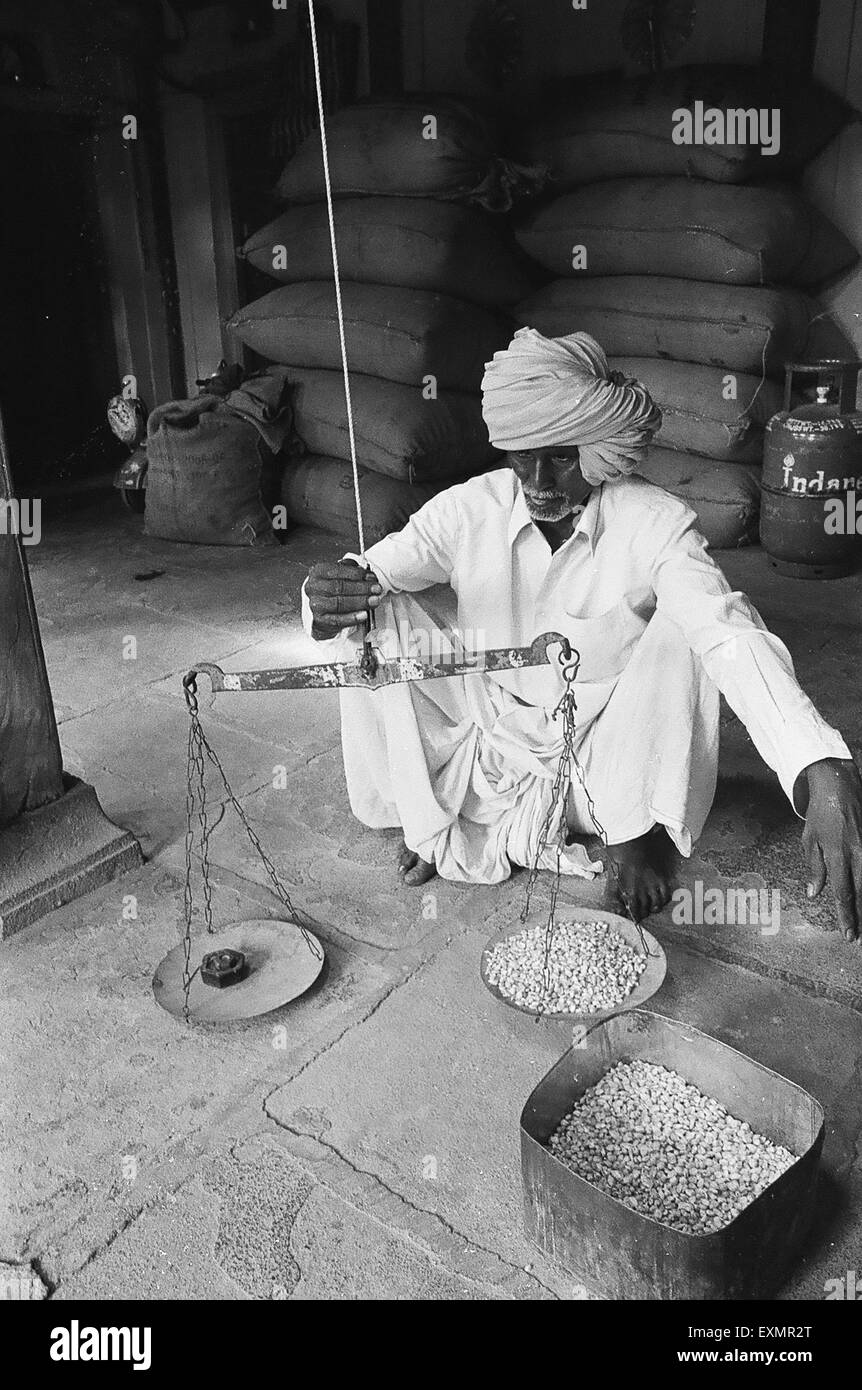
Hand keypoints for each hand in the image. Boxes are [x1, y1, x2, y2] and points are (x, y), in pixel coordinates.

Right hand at [306, 560, 381, 638]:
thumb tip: (368, 575)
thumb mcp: (339, 576)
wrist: (320, 612)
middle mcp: (313, 587)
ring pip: (339, 603)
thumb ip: (352, 571)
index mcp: (318, 572)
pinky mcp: (319, 621)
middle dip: (361, 588)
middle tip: (376, 590)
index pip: (339, 570)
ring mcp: (315, 604)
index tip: (372, 578)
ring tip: (373, 601)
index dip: (358, 574)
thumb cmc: (332, 591)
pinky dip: (352, 618)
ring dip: (360, 602)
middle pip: (339, 586)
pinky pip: (337, 620)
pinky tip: (363, 615)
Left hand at [800, 758, 861, 941]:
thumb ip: (814, 867)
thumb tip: (814, 892)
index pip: (842, 892)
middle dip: (860, 916)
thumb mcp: (809, 839)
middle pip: (861, 892)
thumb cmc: (821, 813)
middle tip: (858, 936)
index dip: (846, 914)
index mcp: (837, 854)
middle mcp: (857, 852)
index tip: (848, 933)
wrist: (839, 785)